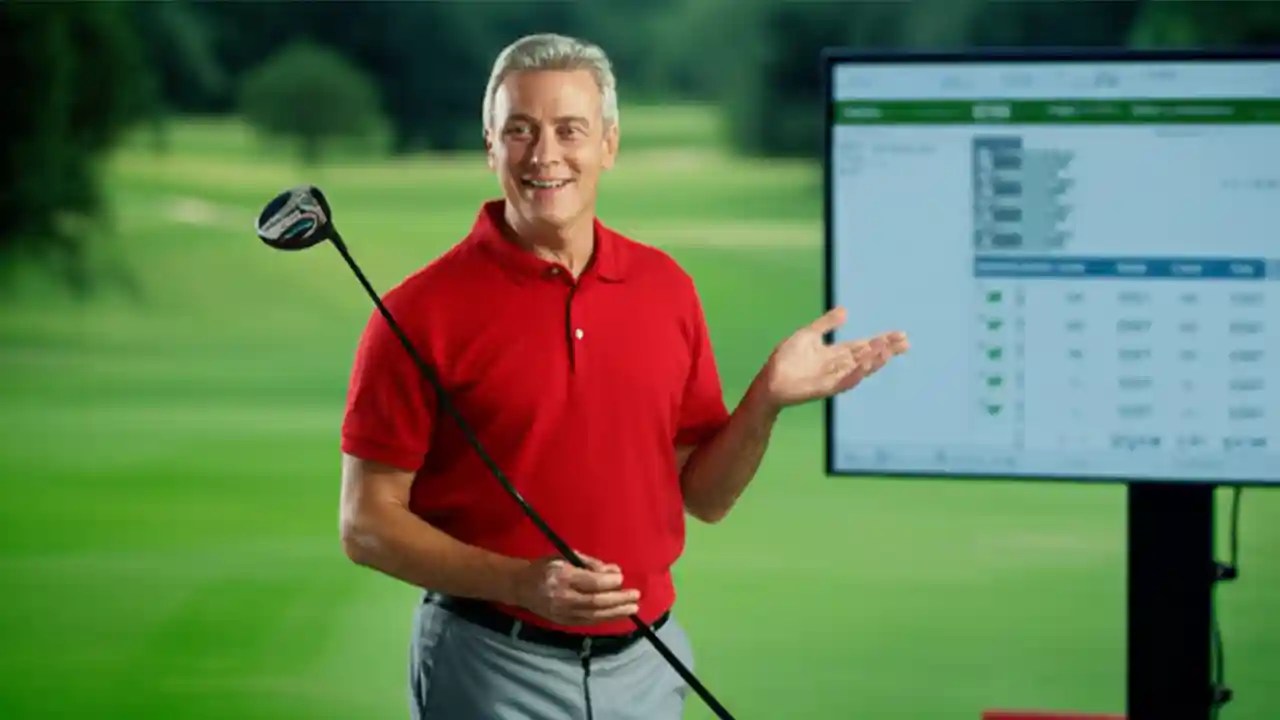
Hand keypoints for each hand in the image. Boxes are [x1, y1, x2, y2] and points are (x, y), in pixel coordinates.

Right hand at [511, 551, 640, 625]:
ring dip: (616, 612)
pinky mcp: (563, 622)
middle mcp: (562, 597)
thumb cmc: (545, 566)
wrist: (520, 586)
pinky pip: (588, 622)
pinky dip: (605, 618)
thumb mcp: (564, 556)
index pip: (591, 583)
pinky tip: (618, 614)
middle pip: (596, 601)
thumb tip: (613, 570)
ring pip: (594, 615)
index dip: (609, 582)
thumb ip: (589, 563)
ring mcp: (563, 612)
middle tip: (636, 595)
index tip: (622, 577)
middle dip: (618, 599)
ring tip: (633, 608)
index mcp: (562, 576)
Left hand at [757, 306, 908, 408]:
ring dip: (874, 360)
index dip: (882, 340)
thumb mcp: (808, 335)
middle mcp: (839, 366)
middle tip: (905, 342)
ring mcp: (834, 378)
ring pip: (859, 369)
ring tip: (888, 350)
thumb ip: (827, 324)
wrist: (769, 380)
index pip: (864, 345)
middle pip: (867, 356)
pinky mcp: (825, 388)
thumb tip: (846, 310)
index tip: (900, 334)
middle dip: (885, 349)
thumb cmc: (786, 359)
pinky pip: (844, 381)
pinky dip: (856, 374)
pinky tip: (866, 366)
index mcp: (837, 354)